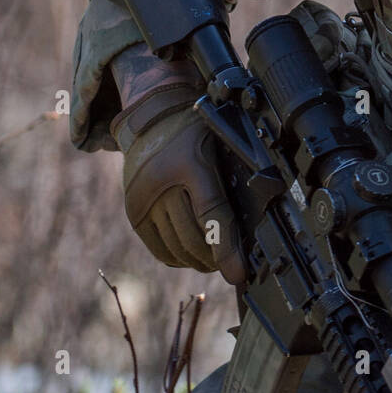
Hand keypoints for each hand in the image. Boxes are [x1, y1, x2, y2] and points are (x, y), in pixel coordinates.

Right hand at [111, 84, 244, 282]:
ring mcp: (143, 199)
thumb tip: (257, 223)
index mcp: (191, 164)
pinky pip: (158, 247)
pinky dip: (177, 257)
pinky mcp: (134, 211)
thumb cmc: (195, 130)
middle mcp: (162, 184)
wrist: (151, 118)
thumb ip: (233, 179)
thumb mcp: (220, 143)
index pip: (212, 215)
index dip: (227, 249)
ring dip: (198, 260)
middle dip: (216, 258)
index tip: (239, 274)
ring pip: (176, 248)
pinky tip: (191, 255)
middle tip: (233, 265)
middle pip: (194, 238)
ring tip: (214, 261)